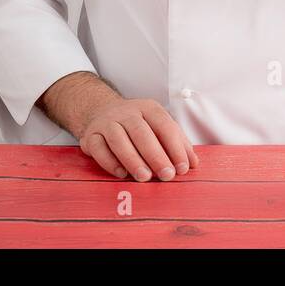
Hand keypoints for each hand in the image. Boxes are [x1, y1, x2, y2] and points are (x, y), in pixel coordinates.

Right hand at [76, 96, 198, 181]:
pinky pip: (98, 148)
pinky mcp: (90, 135)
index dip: (176, 147)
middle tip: (167, 175)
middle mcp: (127, 112)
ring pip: (118, 139)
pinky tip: (122, 174)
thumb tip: (193, 163)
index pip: (165, 125)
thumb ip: (177, 143)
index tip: (183, 168)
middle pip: (141, 132)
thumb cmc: (137, 125)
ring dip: (133, 160)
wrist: (101, 111)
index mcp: (148, 108)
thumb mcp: (158, 127)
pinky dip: (110, 162)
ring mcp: (107, 122)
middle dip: (156, 155)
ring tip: (145, 177)